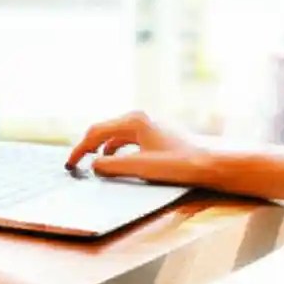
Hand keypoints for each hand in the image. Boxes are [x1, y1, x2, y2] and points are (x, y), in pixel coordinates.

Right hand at [66, 111, 215, 187]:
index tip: (70, 164)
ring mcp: (151, 123)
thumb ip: (112, 166)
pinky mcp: (158, 133)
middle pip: (104, 129)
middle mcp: (141, 117)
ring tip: (94, 163)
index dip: (80, 149)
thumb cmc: (180, 164)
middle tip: (76, 162)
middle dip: (88, 146)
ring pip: (116, 133)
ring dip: (102, 147)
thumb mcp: (140, 167)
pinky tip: (117, 160)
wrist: (214, 163)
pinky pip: (129, 138)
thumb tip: (93, 165)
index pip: (96, 132)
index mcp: (134, 120)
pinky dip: (117, 148)